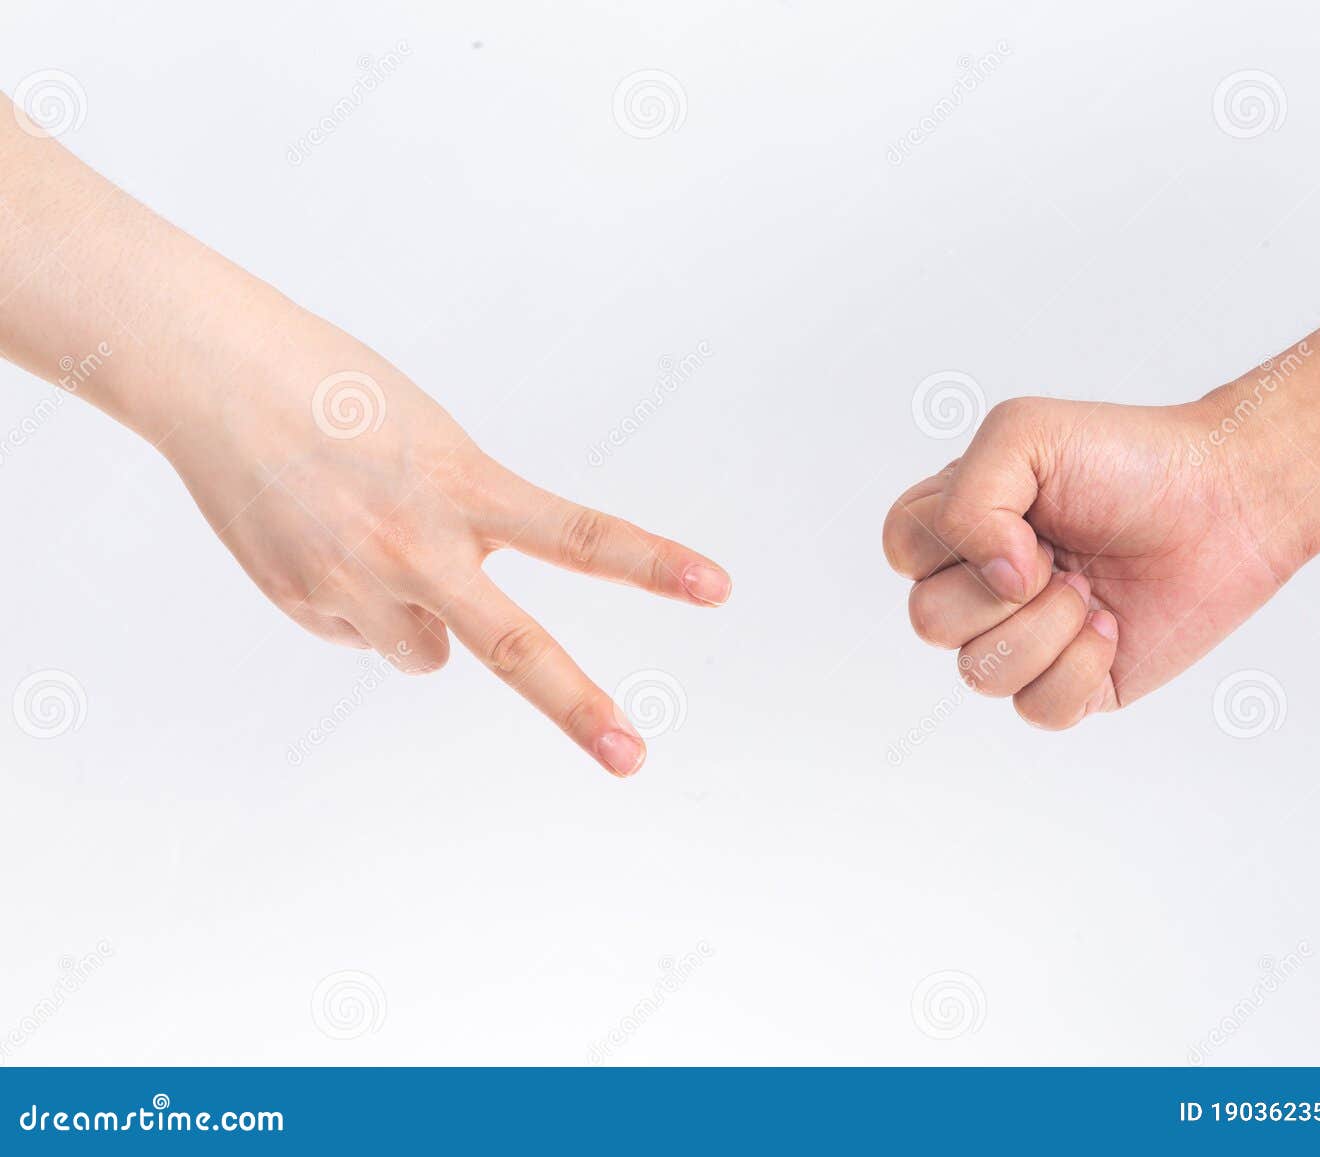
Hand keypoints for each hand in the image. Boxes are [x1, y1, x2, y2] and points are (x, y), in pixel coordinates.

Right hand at [161, 320, 729, 777]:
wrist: (217, 376)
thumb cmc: (338, 393)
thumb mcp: (433, 443)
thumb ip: (466, 527)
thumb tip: (447, 641)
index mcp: (465, 487)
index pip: (579, 535)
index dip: (653, 565)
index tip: (718, 589)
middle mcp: (418, 545)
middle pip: (515, 646)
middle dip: (577, 708)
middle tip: (631, 759)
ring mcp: (357, 585)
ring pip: (426, 655)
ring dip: (420, 621)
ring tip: (368, 541)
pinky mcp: (305, 605)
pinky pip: (360, 634)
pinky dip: (353, 605)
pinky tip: (318, 544)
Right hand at [882, 393, 1299, 728]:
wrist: (1226, 500)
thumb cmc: (1128, 459)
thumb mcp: (1024, 434)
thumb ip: (966, 500)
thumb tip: (996, 581)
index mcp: (960, 523)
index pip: (902, 551)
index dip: (952, 542)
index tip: (1021, 517)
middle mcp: (982, 585)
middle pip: (929, 622)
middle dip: (1003, 590)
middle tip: (1063, 555)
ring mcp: (1024, 639)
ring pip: (979, 674)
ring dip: (1046, 628)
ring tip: (1090, 588)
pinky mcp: (1073, 686)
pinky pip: (1036, 710)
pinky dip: (1078, 669)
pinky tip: (1111, 628)